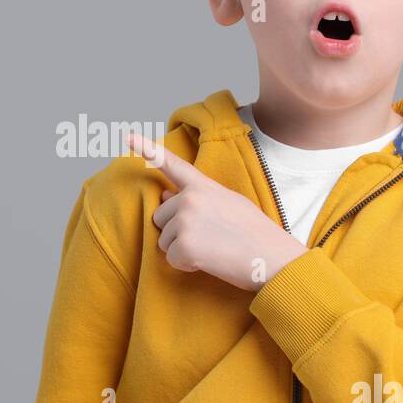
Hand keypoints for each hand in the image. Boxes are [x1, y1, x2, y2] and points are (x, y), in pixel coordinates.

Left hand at [124, 131, 308, 291]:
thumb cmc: (256, 233)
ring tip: (214, 249)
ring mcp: (185, 221)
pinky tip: (211, 260)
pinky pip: (172, 259)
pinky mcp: (184, 245)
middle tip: (210, 237)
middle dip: (177, 231)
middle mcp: (190, 199)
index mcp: (203, 186)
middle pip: (161, 217)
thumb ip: (196, 198)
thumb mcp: (229, 204)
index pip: (172, 165)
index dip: (148, 150)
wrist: (274, 258)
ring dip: (183, 249)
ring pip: (163, 240)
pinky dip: (187, 265)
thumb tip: (164, 196)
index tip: (129, 137)